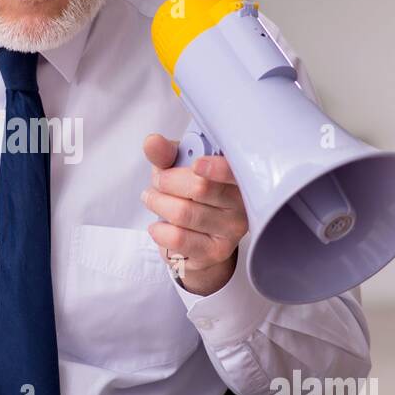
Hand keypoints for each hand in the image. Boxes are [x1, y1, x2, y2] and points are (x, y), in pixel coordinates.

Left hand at [141, 134, 248, 296]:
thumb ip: (166, 154)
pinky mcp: (216, 253)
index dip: (217, 168)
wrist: (198, 241)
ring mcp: (231, 232)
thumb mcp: (178, 169)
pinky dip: (159, 230)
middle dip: (167, 181)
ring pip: (183, 213)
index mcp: (238, 177)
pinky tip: (158, 226)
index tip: (196, 164)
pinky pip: (178, 238)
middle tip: (157, 181)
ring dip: (158, 203)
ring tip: (153, 199)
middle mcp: (242, 205)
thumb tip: (152, 142)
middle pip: (200, 188)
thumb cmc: (191, 195)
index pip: (234, 171)